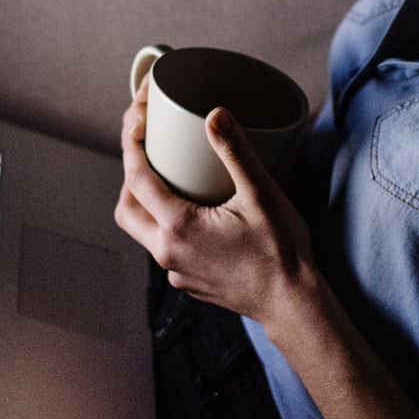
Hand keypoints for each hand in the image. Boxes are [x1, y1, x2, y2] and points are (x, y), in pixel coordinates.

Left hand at [115, 78, 316, 325]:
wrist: (292, 303)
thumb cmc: (280, 252)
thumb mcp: (261, 195)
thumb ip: (235, 152)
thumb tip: (215, 115)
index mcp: (179, 227)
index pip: (137, 178)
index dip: (132, 144)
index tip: (137, 119)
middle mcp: (169, 252)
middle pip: (126, 209)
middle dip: (128, 176)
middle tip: (146, 150)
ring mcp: (177, 271)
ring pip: (142, 232)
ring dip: (144, 203)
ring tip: (165, 178)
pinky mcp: (189, 281)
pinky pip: (163, 248)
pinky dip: (165, 225)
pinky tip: (189, 213)